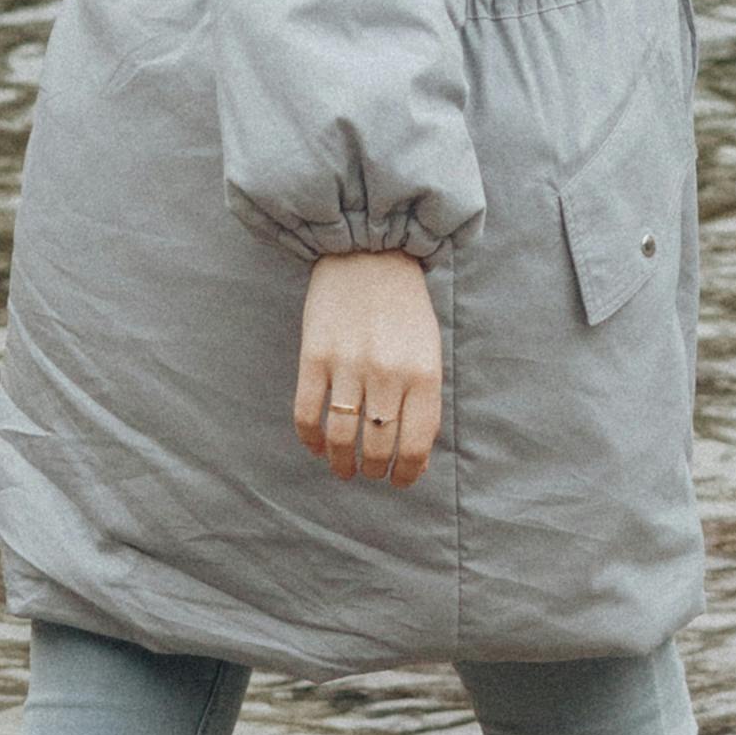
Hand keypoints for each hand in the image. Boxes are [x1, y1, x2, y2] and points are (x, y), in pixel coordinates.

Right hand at [295, 250, 444, 485]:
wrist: (370, 253)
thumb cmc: (404, 307)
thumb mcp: (428, 348)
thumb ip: (423, 396)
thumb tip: (413, 452)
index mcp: (423, 373)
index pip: (416, 443)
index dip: (408, 472)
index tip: (401, 481)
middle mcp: (387, 373)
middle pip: (377, 446)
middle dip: (374, 470)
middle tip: (370, 473)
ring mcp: (348, 365)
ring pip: (340, 437)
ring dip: (341, 463)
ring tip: (343, 469)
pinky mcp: (313, 356)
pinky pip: (306, 414)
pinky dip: (309, 439)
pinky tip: (316, 446)